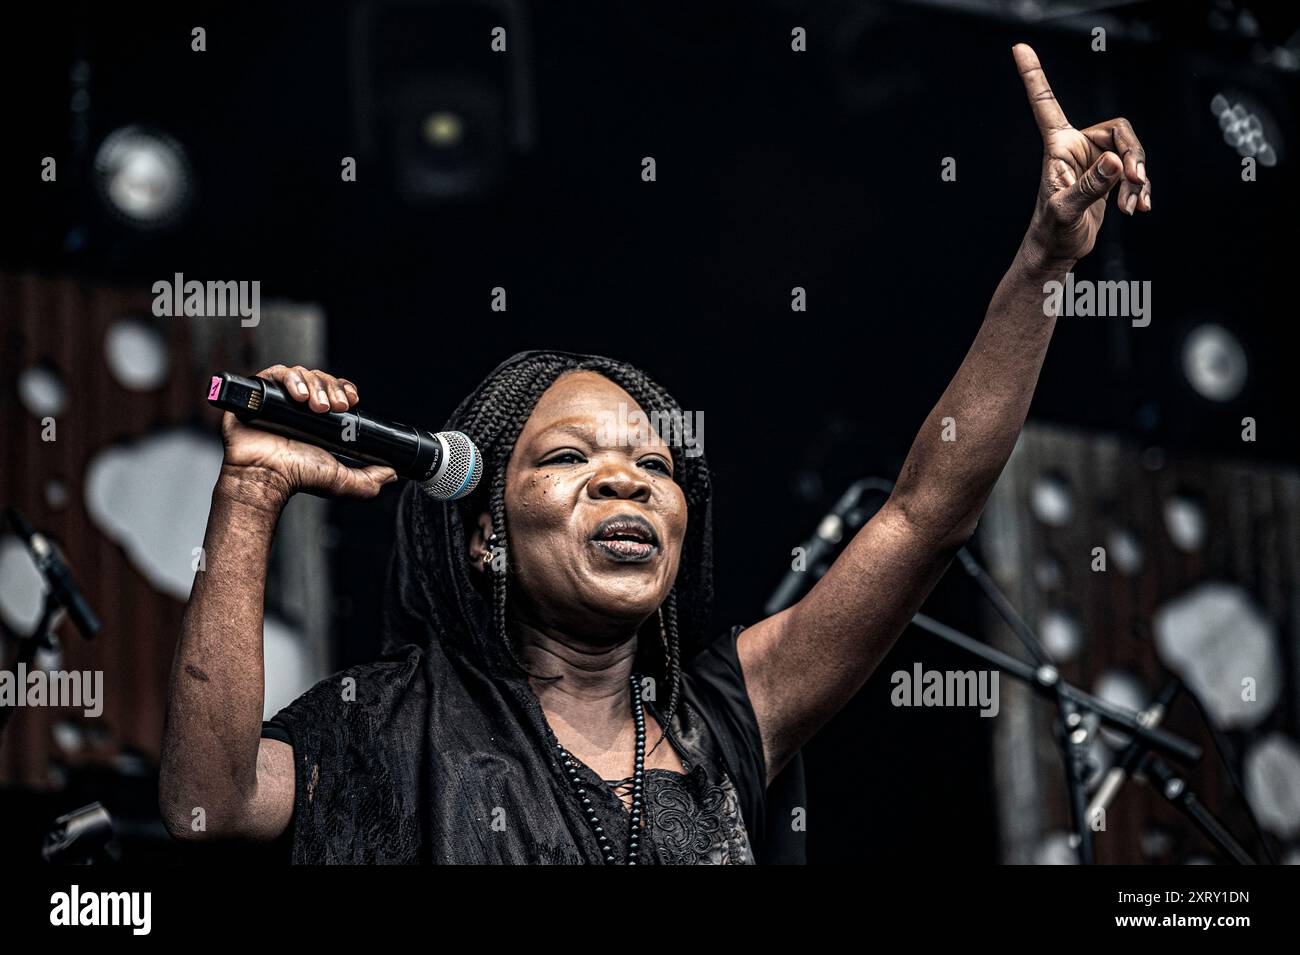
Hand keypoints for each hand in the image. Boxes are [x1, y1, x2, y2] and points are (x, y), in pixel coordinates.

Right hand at [218, 364, 396, 505]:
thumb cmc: (295, 476)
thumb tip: (391, 474)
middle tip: (336, 407)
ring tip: (316, 406)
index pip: (335, 392)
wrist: (265, 476)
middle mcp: (298, 406)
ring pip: (303, 374)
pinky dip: (291, 379)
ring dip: (315, 386)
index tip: (352, 400)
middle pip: (321, 380)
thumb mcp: (341, 480)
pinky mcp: (258, 393)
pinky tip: (299, 396)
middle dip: (332, 389)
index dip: (345, 390)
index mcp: (317, 420)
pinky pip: (276, 373)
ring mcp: (278, 398)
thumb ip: (368, 479)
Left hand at [1012, 43, 1151, 268]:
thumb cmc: (1051, 232)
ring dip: (1137, 178)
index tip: (1018, 47)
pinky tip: (1140, 208)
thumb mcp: (1066, 209)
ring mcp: (1093, 161)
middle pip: (1119, 130)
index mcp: (1057, 146)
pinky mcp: (1106, 177)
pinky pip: (1133, 170)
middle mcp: (1075, 147)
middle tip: (1135, 182)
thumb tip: (1115, 163)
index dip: (1034, 76)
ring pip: (1131, 152)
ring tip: (1133, 207)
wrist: (1057, 253)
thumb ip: (1090, 186)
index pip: (1046, 104)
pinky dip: (1140, 188)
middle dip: (1133, 155)